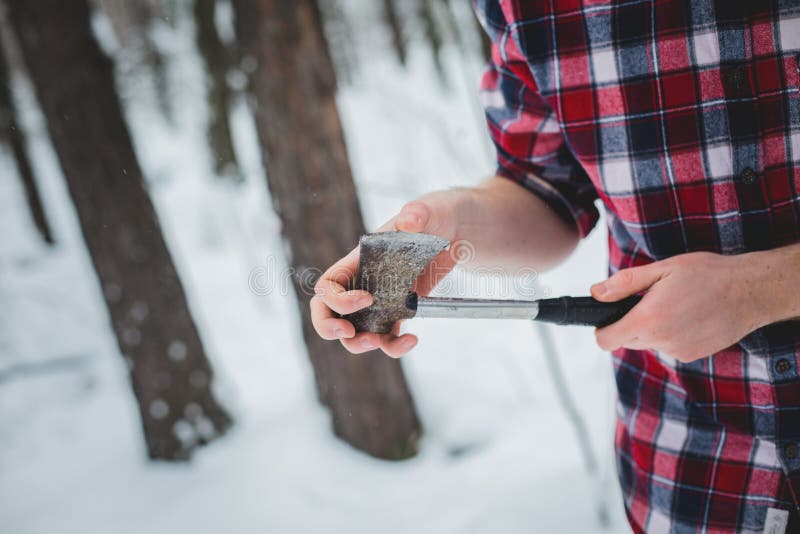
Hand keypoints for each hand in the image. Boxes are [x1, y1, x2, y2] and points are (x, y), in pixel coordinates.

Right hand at [310, 189, 469, 356]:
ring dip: (360, 344)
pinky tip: (412, 339)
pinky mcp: (399, 311)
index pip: (329, 285)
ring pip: (354, 331)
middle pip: (328, 311)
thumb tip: (409, 220)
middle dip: (329, 327)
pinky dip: (394, 346)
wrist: (457, 230)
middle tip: (349, 333)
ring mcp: (380, 300)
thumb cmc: (435, 215)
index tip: (367, 299)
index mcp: (360, 260)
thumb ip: (417, 213)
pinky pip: (387, 337)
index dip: (336, 299)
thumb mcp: (429, 211)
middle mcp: (364, 282)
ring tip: (379, 342)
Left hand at [590, 252, 764, 361]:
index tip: (605, 319)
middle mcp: (660, 340)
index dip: (601, 329)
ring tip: (675, 305)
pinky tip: (689, 316)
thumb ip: (624, 283)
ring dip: (653, 328)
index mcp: (647, 319)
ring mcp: (677, 351)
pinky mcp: (691, 355)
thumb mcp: (662, 269)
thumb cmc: (707, 275)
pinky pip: (669, 346)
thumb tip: (596, 293)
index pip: (606, 339)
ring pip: (649, 343)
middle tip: (650, 300)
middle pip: (627, 340)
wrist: (751, 292)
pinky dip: (671, 334)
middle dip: (630, 323)